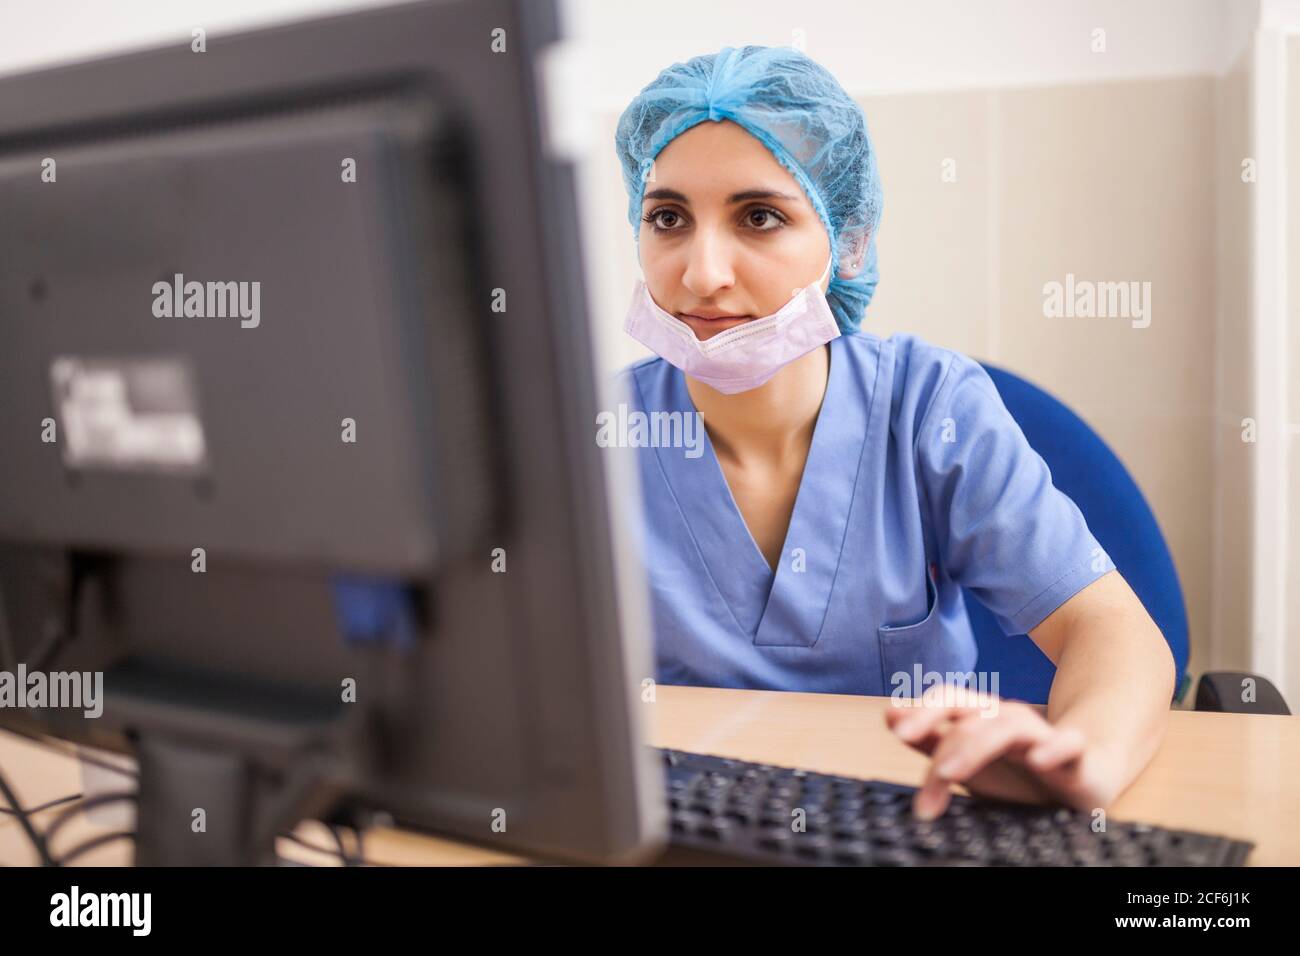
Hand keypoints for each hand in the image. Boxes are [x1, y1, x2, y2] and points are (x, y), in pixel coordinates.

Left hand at [884, 685, 1122, 819]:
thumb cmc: (1016, 769)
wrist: (1082, 777)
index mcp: (980, 716)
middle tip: (922, 771)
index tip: (897, 731)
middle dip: (942, 744)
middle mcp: (1006, 718)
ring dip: (975, 748)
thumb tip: (889, 714)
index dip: (922, 711)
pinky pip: (1068, 744)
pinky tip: (1038, 760)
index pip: (948, 701)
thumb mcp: (966, 761)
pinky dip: (1054, 748)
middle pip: (970, 718)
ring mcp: (1040, 734)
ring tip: (949, 773)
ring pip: (1006, 728)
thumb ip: (929, 740)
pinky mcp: (1075, 754)